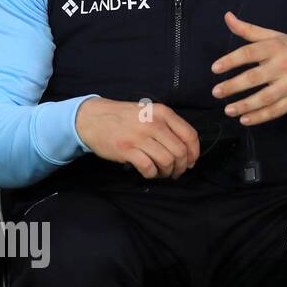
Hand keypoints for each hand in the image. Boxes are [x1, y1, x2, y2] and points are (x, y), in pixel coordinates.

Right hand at [74, 98, 199, 179]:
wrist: (93, 118)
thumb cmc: (125, 118)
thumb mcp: (150, 113)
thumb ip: (169, 127)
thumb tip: (188, 152)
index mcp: (163, 113)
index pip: (190, 135)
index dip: (194, 152)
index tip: (191, 162)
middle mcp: (154, 123)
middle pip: (180, 151)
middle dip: (182, 166)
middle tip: (177, 172)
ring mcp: (139, 136)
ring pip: (166, 160)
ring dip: (168, 172)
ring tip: (163, 173)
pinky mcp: (126, 149)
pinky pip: (148, 167)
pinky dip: (152, 174)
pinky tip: (150, 173)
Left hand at [210, 12, 286, 126]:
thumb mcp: (275, 37)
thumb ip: (249, 30)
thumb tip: (227, 17)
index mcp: (276, 47)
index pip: (250, 53)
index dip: (231, 60)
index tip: (215, 68)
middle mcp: (283, 65)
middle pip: (255, 77)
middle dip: (233, 86)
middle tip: (216, 92)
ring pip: (265, 97)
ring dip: (245, 105)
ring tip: (228, 110)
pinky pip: (276, 110)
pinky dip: (260, 116)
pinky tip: (245, 119)